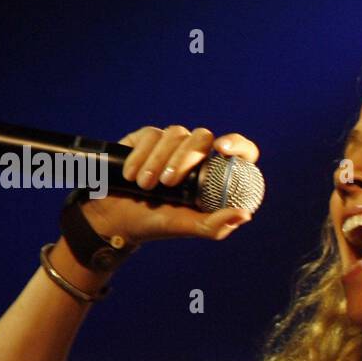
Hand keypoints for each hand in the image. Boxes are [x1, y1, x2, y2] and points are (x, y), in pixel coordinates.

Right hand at [80, 125, 257, 244]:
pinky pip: (151, 134)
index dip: (237, 144)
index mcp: (214, 175)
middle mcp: (197, 155)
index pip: (240, 151)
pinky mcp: (148, 139)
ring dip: (158, 160)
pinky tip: (131, 175)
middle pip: (202, 137)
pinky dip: (140, 155)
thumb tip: (244, 215)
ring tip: (144, 186)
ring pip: (175, 133)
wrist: (116, 218)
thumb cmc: (156, 223)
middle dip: (183, 158)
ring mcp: (172, 145)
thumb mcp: (188, 227)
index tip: (221, 149)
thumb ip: (215, 224)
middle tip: (167, 183)